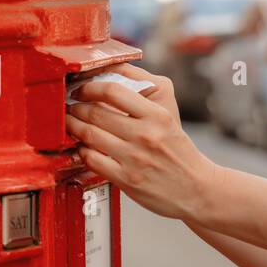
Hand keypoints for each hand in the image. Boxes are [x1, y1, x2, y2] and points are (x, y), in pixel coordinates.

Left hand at [64, 63, 218, 220]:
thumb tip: (109, 78)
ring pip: (89, 135)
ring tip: (71, 123)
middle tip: (69, 106)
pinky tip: (83, 147)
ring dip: (73, 126)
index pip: (113, 91)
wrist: (197, 189)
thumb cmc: (179, 152)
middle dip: (75, 106)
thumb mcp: (168, 117)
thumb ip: (142, 98)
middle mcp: (146, 135)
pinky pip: (92, 159)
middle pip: (95, 112)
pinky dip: (82, 151)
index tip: (82, 89)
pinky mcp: (127, 179)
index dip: (90, 87)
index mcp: (157, 115)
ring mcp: (135, 158)